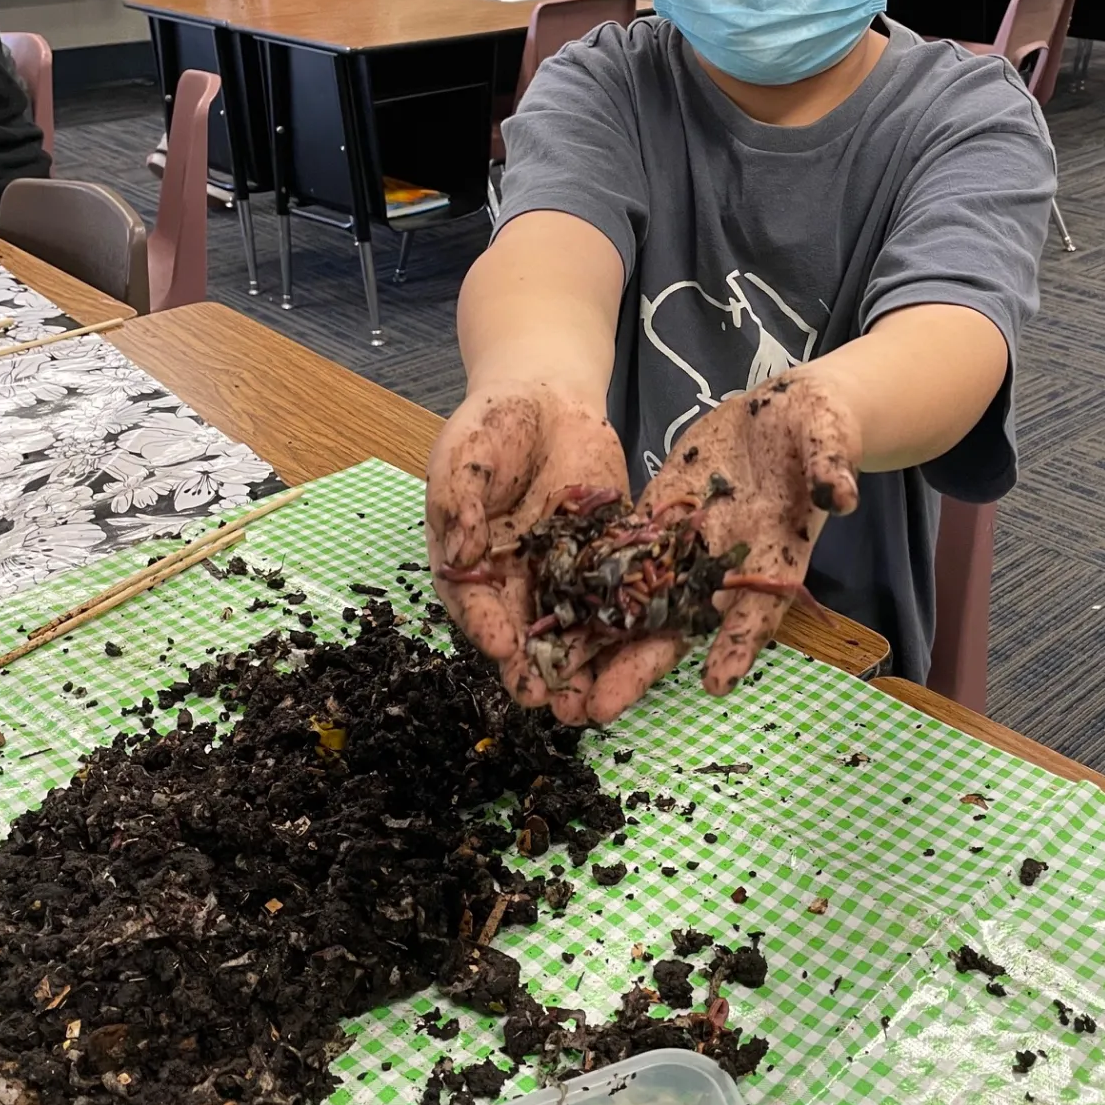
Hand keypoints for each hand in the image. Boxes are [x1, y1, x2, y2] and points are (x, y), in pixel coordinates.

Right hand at [426, 384, 629, 711]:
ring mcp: (565, 571)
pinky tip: (644, 654)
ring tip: (595, 707)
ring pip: (575, 627)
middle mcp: (518, 578)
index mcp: (473, 561)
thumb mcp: (464, 453)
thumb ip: (459, 499)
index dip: (488, 628)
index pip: (477, 603)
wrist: (546, 396)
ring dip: (585, 667)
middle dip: (538, 671)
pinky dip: (632, 626)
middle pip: (526, 632)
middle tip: (552, 706)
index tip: (504, 651)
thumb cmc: (491, 424)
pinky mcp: (609, 556)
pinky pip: (622, 593)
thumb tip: (461, 551)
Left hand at [574, 370, 861, 724]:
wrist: (787, 413)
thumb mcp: (829, 440)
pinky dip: (585, 582)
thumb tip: (840, 494)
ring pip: (638, 599)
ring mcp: (688, 543)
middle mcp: (726, 562)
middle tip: (597, 709)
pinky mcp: (660, 515)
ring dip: (599, 638)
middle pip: (680, 622)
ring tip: (554, 676)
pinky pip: (620, 553)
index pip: (758, 609)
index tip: (715, 682)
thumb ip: (831, 468)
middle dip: (639, 666)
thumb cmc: (820, 430)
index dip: (739, 645)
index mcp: (775, 554)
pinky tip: (546, 607)